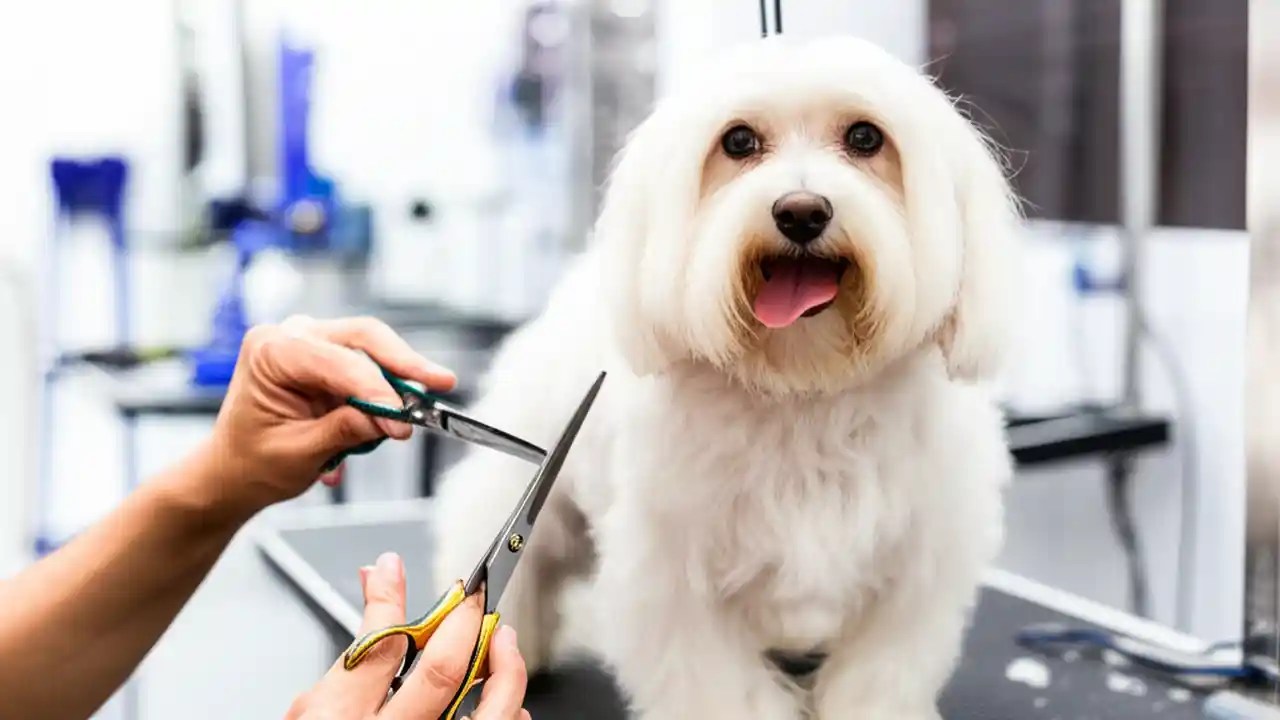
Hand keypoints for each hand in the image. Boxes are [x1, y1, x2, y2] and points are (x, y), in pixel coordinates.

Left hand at [199, 315, 456, 517]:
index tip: (405, 420)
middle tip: (440, 382)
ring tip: (415, 412)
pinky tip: (389, 418)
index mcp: (271, 352)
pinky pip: (368, 366)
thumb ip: (344, 431)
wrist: (233, 472)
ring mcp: (309, 342)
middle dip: (404, 362)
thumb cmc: (252, 463)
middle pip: (362, 337)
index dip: (378, 389)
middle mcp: (290, 336)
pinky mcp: (327, 358)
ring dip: (397, 379)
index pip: (338, 361)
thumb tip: (393, 420)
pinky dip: (383, 391)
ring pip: (370, 347)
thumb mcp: (298, 454)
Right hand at [286, 552, 530, 719]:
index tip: (394, 570)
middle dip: (466, 623)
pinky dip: (510, 717)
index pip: (376, 645)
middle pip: (442, 672)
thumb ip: (350, 657)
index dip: (390, 598)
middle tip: (472, 599)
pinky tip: (511, 704)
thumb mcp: (312, 713)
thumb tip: (375, 583)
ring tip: (504, 640)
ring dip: (506, 667)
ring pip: (489, 714)